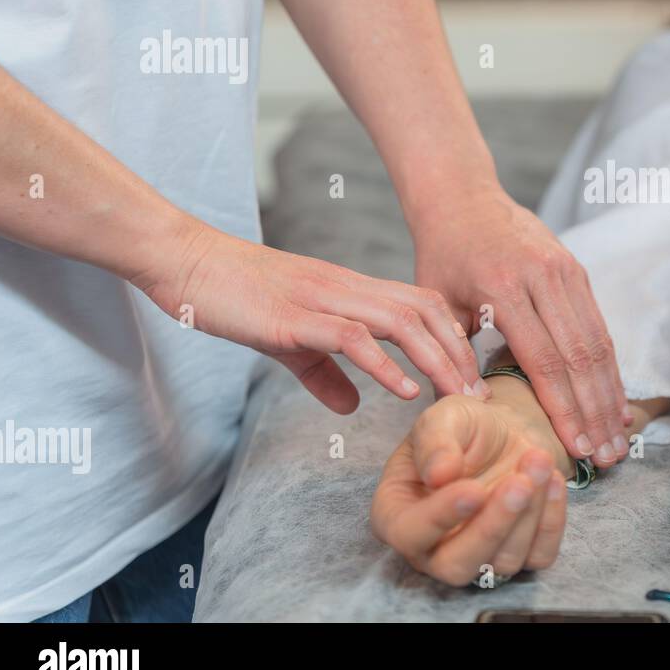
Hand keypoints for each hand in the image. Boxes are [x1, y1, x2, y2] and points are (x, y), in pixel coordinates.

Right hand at [136, 218, 486, 412]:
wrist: (186, 264)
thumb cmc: (236, 298)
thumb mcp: (289, 342)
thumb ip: (323, 372)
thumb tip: (354, 405)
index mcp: (352, 290)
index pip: (424, 304)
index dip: (455, 337)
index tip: (472, 378)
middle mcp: (348, 288)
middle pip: (427, 311)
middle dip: (461, 354)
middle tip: (482, 397)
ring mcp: (324, 298)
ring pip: (401, 321)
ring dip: (437, 360)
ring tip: (459, 398)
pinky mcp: (294, 316)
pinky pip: (352, 337)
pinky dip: (385, 365)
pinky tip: (405, 391)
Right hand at [370, 376, 570, 584]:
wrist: (503, 432)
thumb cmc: (462, 428)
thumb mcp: (444, 417)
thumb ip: (435, 441)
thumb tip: (438, 474)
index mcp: (398, 514)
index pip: (408, 534)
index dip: (440, 517)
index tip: (473, 490)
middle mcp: (432, 547)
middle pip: (456, 565)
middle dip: (493, 525)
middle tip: (520, 482)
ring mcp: (478, 557)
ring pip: (503, 561)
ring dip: (529, 513)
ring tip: (538, 460)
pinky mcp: (519, 555)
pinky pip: (538, 556)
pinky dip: (552, 521)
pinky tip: (553, 480)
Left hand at [412, 187, 631, 466]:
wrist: (464, 200)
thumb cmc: (443, 257)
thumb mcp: (437, 304)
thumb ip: (452, 357)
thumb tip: (468, 412)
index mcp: (503, 287)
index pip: (543, 359)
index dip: (563, 408)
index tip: (575, 447)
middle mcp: (543, 277)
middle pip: (579, 356)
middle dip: (595, 412)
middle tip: (607, 457)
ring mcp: (566, 271)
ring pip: (598, 343)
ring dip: (609, 395)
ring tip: (619, 439)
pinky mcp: (577, 271)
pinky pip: (599, 326)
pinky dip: (610, 368)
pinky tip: (616, 400)